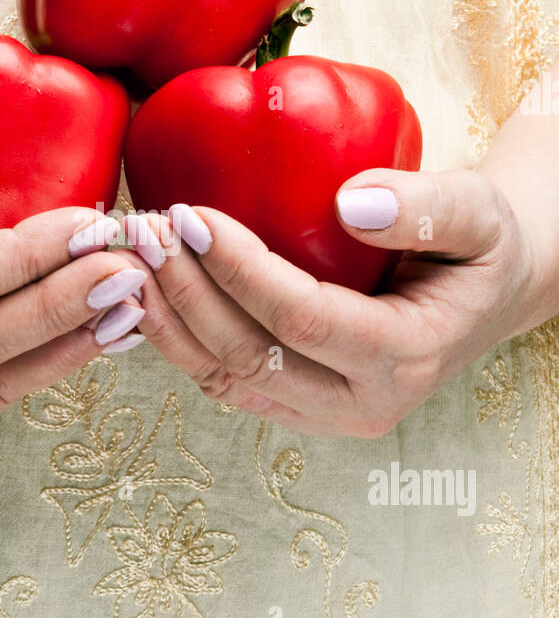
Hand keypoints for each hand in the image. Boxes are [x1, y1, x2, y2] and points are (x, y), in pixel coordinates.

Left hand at [126, 168, 545, 437]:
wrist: (486, 291)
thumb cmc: (480, 246)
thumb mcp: (478, 213)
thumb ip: (427, 205)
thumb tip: (349, 202)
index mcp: (405, 358)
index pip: (300, 319)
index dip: (238, 270)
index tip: (192, 215)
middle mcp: (359, 404)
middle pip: (247, 358)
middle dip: (185, 292)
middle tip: (145, 228)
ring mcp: (322, 415)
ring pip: (221, 379)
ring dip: (167, 317)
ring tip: (131, 253)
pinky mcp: (294, 405)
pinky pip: (221, 379)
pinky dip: (178, 335)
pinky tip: (148, 286)